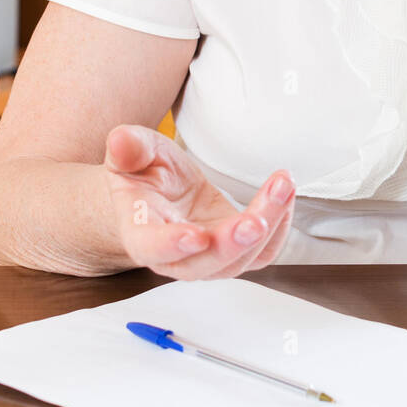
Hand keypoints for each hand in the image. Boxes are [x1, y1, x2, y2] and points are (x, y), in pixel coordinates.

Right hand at [101, 125, 294, 279]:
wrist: (159, 192)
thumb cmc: (143, 173)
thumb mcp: (133, 152)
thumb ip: (128, 147)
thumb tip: (121, 141)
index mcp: (140, 231)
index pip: (151, 247)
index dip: (172, 246)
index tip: (195, 235)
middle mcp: (174, 256)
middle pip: (204, 265)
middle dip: (232, 245)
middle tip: (255, 220)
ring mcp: (208, 258)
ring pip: (240, 260)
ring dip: (267, 227)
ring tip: (281, 185)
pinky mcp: (234, 250)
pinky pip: (263, 253)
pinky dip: (280, 227)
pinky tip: (285, 194)